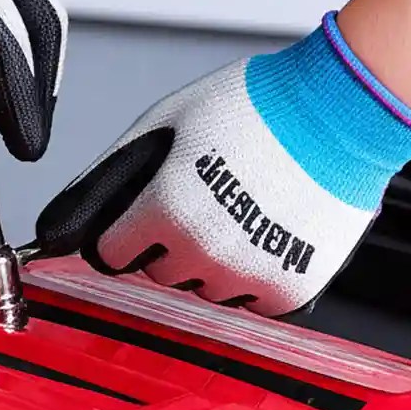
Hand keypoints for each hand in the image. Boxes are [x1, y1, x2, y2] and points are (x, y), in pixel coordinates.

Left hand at [31, 12, 410, 315]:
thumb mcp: (163, 123)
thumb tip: (71, 213)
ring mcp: (247, 274)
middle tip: (201, 203)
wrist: (339, 111)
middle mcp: (202, 250)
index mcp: (164, 209)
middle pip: (159, 272)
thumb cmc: (254, 107)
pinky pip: (251, 302)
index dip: (123, 233)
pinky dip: (255, 277)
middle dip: (168, 245)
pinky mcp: (289, 288)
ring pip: (204, 290)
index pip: (111, 254)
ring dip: (211, 264)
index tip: (136, 224)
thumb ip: (113, 174)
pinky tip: (268, 233)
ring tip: (241, 213)